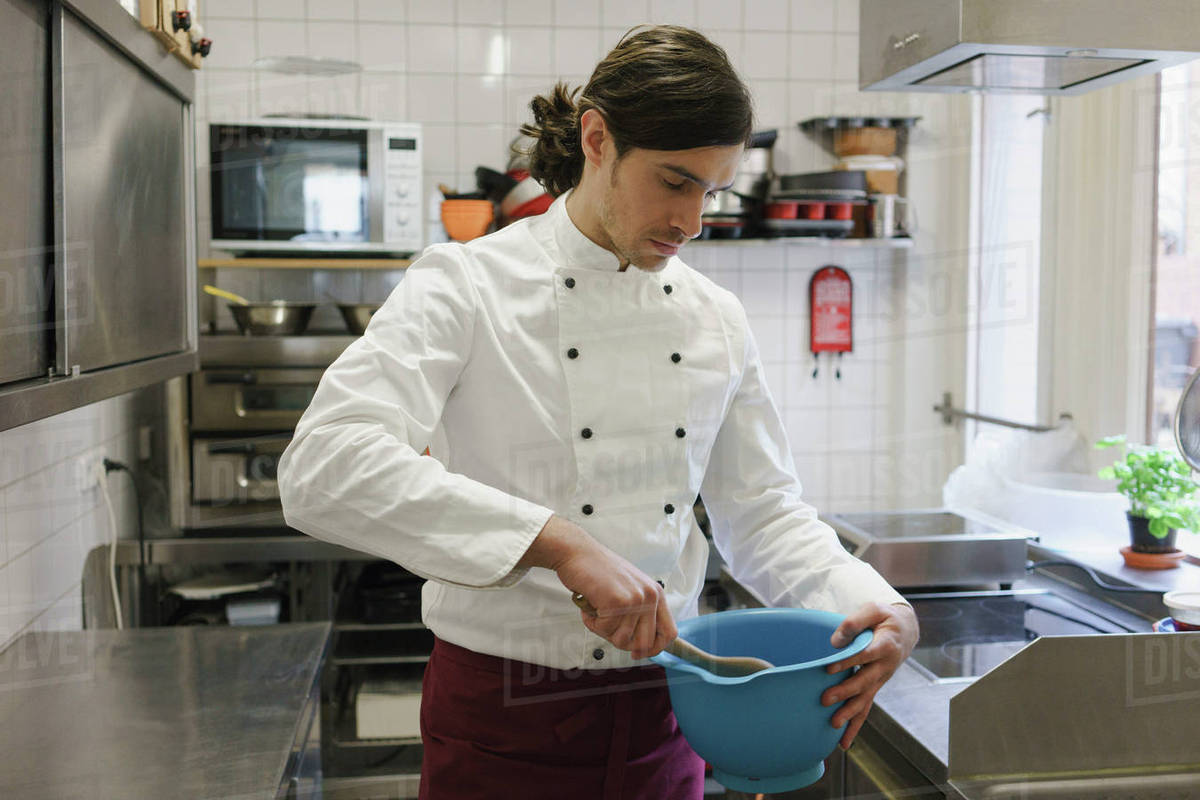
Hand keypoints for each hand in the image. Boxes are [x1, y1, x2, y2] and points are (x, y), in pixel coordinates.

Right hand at [519, 515, 676, 659]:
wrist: (577, 552)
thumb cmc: (598, 572)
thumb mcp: (629, 589)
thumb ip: (640, 612)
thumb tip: (641, 646)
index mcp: (656, 593)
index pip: (669, 632)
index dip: (655, 649)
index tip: (637, 653)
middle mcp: (650, 596)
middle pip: (644, 643)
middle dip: (621, 642)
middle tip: (606, 627)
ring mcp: (635, 599)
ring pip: (621, 639)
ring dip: (602, 630)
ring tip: (596, 610)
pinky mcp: (617, 602)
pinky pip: (605, 630)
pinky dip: (592, 622)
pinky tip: (589, 605)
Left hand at [820, 602, 918, 750]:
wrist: (904, 629)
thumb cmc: (884, 617)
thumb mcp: (873, 609)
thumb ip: (854, 622)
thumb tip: (835, 642)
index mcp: (886, 645)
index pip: (866, 655)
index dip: (848, 661)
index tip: (829, 668)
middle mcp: (885, 666)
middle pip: (865, 681)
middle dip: (845, 692)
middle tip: (825, 699)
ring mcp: (881, 679)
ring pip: (867, 699)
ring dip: (851, 714)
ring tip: (834, 725)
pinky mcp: (875, 686)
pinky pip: (866, 707)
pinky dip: (856, 725)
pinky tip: (844, 741)